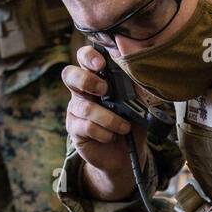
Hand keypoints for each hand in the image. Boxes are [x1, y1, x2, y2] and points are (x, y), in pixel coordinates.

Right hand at [62, 43, 147, 192]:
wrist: (124, 155)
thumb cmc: (130, 123)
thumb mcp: (138, 104)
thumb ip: (136, 89)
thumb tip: (142, 78)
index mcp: (97, 78)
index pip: (85, 58)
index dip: (89, 56)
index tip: (102, 64)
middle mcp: (82, 91)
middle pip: (69, 75)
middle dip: (87, 80)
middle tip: (104, 90)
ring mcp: (76, 110)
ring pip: (85, 107)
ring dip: (108, 118)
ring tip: (124, 126)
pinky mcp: (74, 129)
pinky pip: (87, 127)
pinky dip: (104, 132)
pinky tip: (111, 136)